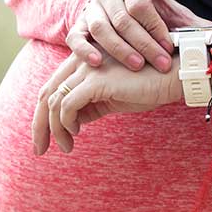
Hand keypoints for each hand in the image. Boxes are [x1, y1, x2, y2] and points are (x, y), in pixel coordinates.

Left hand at [32, 50, 183, 154]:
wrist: (172, 75)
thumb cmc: (147, 85)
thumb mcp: (112, 98)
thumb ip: (91, 105)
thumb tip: (74, 121)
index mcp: (83, 63)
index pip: (51, 89)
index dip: (42, 116)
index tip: (45, 140)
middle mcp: (80, 61)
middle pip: (44, 94)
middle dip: (39, 125)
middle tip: (39, 149)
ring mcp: (87, 69)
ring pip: (53, 101)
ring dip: (54, 129)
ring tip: (66, 147)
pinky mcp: (96, 81)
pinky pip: (67, 105)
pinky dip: (66, 122)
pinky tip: (76, 133)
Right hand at [66, 0, 211, 72]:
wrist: (125, 12)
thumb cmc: (154, 17)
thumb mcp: (173, 16)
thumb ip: (192, 25)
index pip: (141, 4)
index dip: (156, 28)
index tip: (169, 48)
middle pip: (122, 18)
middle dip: (143, 44)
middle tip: (158, 64)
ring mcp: (91, 5)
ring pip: (101, 27)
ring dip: (119, 49)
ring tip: (136, 66)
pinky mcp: (78, 22)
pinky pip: (76, 36)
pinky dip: (84, 49)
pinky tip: (97, 63)